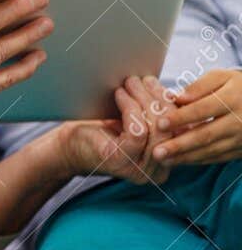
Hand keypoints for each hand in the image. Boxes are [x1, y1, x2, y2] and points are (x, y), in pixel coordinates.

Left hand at [53, 77, 172, 184]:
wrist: (67, 148)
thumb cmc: (100, 131)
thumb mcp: (133, 121)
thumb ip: (153, 113)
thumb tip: (167, 87)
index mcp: (167, 159)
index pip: (183, 130)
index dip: (174, 104)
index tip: (159, 83)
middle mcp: (158, 170)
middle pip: (172, 128)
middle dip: (158, 99)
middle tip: (144, 79)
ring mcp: (140, 169)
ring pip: (156, 129)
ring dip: (143, 100)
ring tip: (130, 82)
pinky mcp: (121, 161)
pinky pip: (137, 131)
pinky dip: (130, 108)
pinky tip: (120, 95)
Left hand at [150, 68, 241, 165]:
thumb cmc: (237, 87)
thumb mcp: (222, 77)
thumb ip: (199, 86)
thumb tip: (177, 98)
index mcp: (232, 99)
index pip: (202, 110)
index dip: (180, 118)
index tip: (160, 124)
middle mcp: (239, 121)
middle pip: (205, 135)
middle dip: (179, 145)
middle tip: (157, 152)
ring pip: (212, 150)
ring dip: (186, 157)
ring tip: (163, 160)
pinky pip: (219, 157)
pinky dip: (199, 160)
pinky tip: (181, 161)